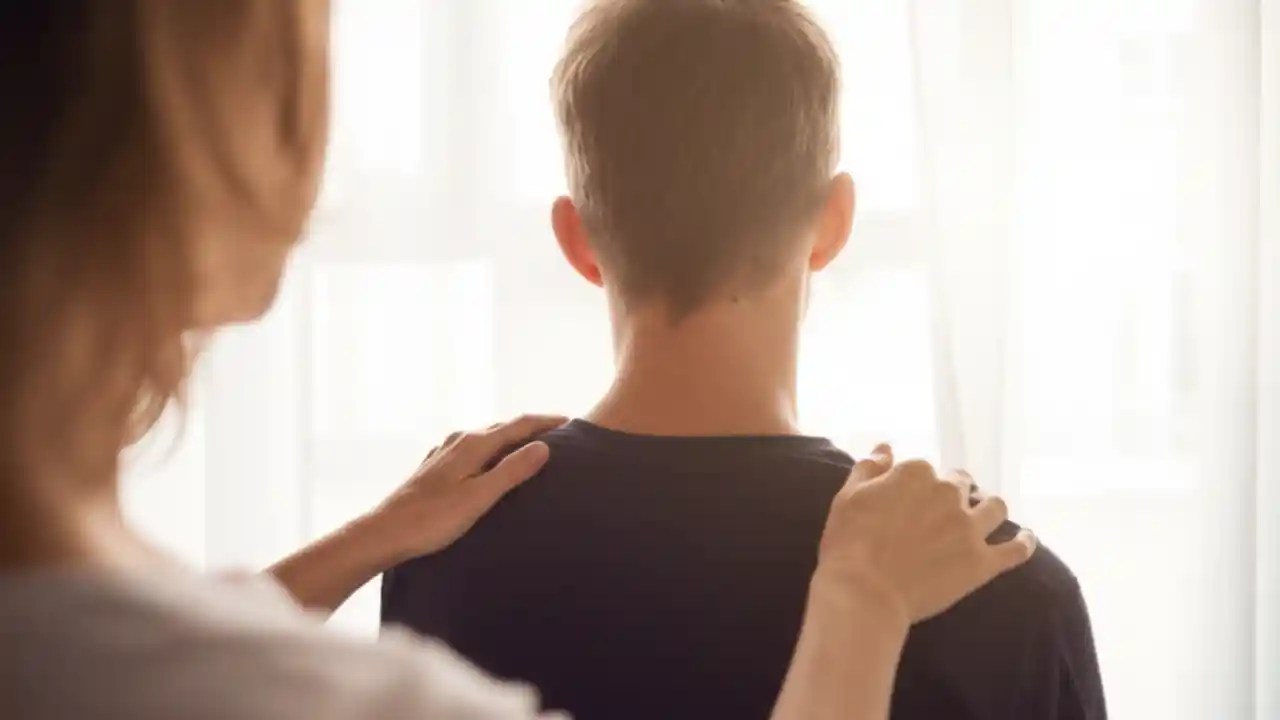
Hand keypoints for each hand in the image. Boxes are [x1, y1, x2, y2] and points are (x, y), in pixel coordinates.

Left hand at [367, 414, 566, 561]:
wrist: (384, 533)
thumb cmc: (433, 520)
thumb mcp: (479, 497)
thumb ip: (512, 471)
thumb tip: (543, 446)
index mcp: (473, 444)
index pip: (518, 425)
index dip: (545, 422)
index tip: (571, 421)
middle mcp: (458, 440)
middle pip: (502, 427)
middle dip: (530, 427)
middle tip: (558, 433)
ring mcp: (444, 453)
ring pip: (486, 438)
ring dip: (510, 438)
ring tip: (530, 446)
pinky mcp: (435, 468)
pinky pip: (472, 450)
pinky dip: (491, 451)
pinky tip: (490, 463)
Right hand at [815, 444, 1035, 624]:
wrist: (864, 592)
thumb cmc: (848, 543)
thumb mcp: (848, 496)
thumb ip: (869, 468)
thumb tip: (886, 448)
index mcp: (916, 473)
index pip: (924, 469)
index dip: (916, 484)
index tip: (908, 500)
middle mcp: (949, 493)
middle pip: (963, 483)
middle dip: (956, 492)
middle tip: (942, 512)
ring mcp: (970, 528)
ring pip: (996, 507)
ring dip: (990, 507)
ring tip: (983, 516)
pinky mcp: (983, 562)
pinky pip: (1016, 549)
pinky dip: (1024, 542)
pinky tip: (1027, 538)